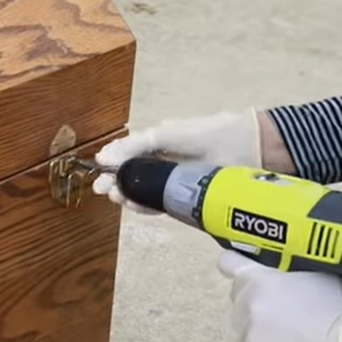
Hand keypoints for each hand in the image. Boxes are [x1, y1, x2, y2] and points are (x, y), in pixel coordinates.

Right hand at [91, 108, 263, 213]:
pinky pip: (157, 203)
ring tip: (120, 198)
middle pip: (130, 177)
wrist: (245, 148)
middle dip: (115, 184)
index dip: (110, 166)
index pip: (125, 157)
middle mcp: (160, 163)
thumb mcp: (165, 136)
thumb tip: (102, 158)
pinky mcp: (182, 198)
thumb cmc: (205, 134)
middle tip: (104, 191)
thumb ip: (134, 146)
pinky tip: (134, 205)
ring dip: (128, 196)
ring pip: (141, 192)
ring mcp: (170, 182)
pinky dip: (144, 206)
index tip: (97, 174)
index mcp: (155, 144)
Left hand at [216, 249, 341, 341]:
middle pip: (239, 295)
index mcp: (258, 280)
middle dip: (254, 296)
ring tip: (287, 326)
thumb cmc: (334, 310)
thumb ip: (291, 264)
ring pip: (243, 322)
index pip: (228, 262)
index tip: (241, 264)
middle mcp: (246, 306)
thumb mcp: (317, 271)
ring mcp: (247, 334)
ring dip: (257, 321)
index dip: (236, 262)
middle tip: (279, 301)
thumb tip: (283, 261)